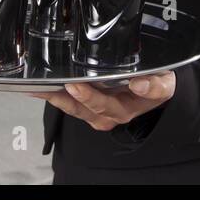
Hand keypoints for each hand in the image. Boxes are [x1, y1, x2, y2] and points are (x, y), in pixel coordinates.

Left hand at [30, 72, 175, 131]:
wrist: (157, 89)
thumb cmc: (157, 84)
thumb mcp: (164, 85)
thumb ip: (154, 85)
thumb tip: (139, 84)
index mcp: (124, 109)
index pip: (103, 105)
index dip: (89, 97)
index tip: (76, 86)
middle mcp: (107, 114)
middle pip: (81, 108)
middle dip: (62, 97)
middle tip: (47, 85)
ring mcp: (96, 111)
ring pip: (72, 107)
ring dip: (54, 97)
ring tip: (36, 87)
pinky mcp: (89, 105)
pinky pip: (69, 103)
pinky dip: (55, 95)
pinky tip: (40, 86)